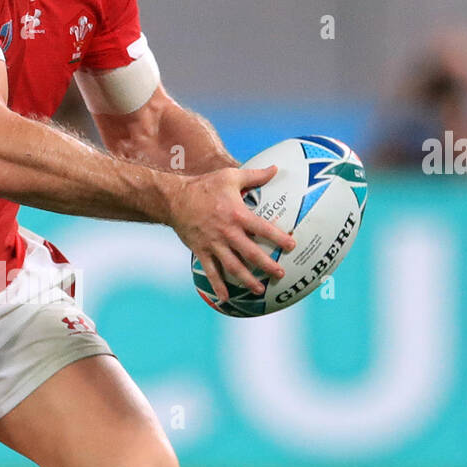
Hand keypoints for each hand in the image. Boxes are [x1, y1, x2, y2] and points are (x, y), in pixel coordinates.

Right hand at [167, 165, 295, 303]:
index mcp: (237, 214)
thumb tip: (276, 168)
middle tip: (280, 274)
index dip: (278, 238)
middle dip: (266, 265)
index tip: (291, 245)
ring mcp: (213, 244)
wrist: (174, 199)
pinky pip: (210, 271)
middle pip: (250, 253)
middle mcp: (227, 232)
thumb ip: (255, 175)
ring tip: (259, 289)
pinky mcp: (201, 251)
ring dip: (246, 279)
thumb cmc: (205, 186)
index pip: (262, 228)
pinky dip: (218, 285)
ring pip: (233, 266)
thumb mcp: (230, 176)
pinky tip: (226, 298)